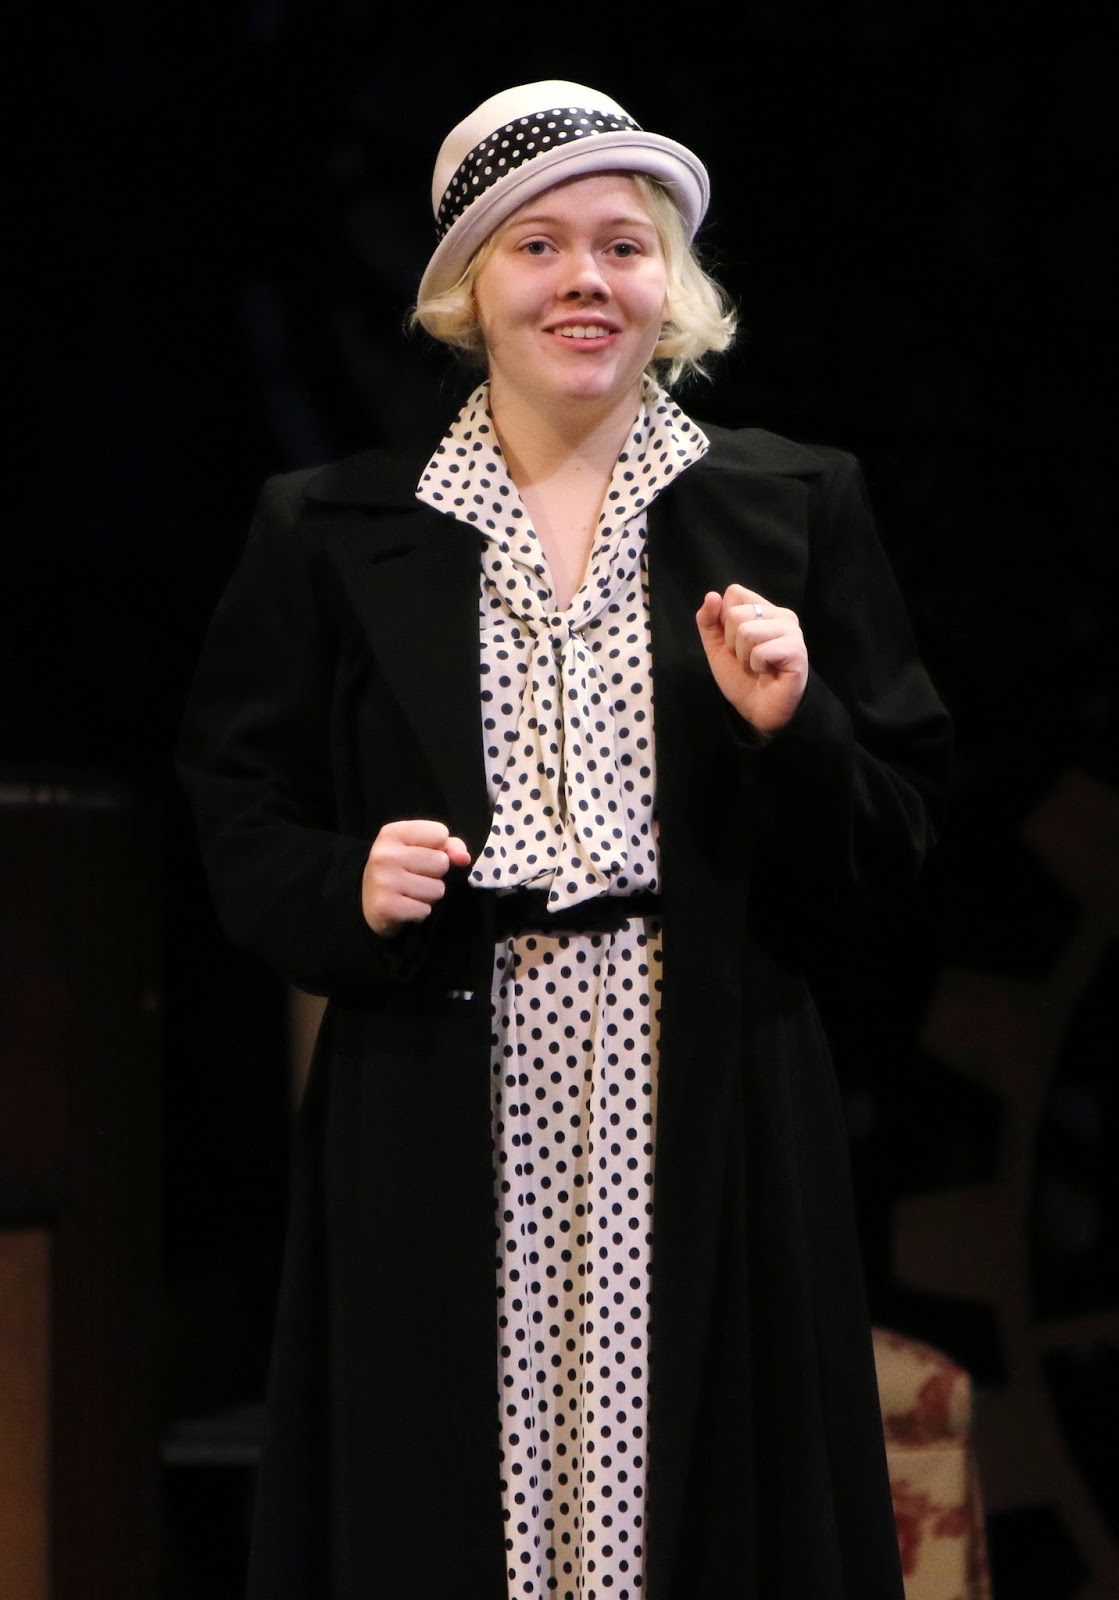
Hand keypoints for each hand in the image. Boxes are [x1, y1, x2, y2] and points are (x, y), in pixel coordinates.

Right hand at [362, 819, 471, 936]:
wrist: (367, 900)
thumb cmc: (401, 868)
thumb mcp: (421, 848)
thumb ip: (449, 846)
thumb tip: (464, 858)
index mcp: (392, 833)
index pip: (440, 833)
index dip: (439, 848)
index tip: (421, 855)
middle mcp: (385, 854)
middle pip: (442, 862)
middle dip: (436, 874)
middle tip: (415, 877)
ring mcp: (384, 881)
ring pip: (438, 889)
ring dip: (430, 894)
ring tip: (411, 892)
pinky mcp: (386, 907)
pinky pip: (425, 910)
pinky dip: (420, 911)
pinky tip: (406, 905)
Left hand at [695, 585, 807, 733]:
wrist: (759, 710)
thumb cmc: (742, 678)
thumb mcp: (717, 647)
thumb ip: (709, 620)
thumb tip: (711, 596)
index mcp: (764, 609)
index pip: (734, 593)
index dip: (724, 620)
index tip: (734, 642)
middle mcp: (781, 615)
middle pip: (737, 612)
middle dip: (732, 642)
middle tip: (746, 658)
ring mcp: (791, 631)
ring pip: (747, 631)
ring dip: (744, 656)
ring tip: (757, 666)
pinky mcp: (796, 650)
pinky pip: (760, 651)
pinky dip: (756, 666)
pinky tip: (768, 672)